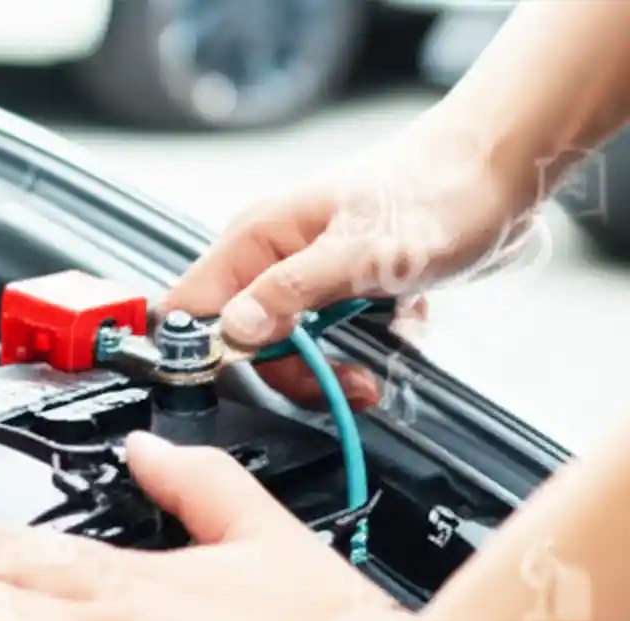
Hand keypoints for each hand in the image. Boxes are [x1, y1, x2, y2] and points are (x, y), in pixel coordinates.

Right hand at [163, 110, 545, 410]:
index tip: (238, 383)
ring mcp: (306, 271)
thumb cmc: (435, 192)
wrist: (498, 169)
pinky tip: (394, 330)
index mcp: (257, 236)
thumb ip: (291, 292)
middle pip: (241, 338)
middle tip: (335, 381)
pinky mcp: (340, 285)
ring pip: (286, 345)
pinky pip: (326, 337)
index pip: (190, 304)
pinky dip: (357, 349)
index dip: (200, 350)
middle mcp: (272, 254)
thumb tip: (233, 329)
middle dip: (286, 371)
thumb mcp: (361, 253)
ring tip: (368, 373)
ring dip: (326, 368)